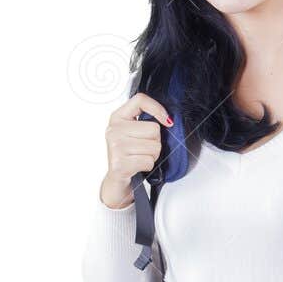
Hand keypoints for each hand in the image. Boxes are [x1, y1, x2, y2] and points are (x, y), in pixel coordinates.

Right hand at [99, 91, 172, 209]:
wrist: (117, 181)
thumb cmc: (128, 156)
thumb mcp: (132, 134)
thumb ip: (145, 122)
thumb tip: (168, 120)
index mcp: (117, 117)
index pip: (140, 100)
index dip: (157, 109)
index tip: (166, 120)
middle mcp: (114, 130)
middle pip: (154, 129)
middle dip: (155, 142)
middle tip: (143, 149)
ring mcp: (115, 146)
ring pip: (154, 146)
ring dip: (152, 155)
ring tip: (140, 158)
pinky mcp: (120, 163)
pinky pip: (148, 161)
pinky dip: (148, 166)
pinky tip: (138, 166)